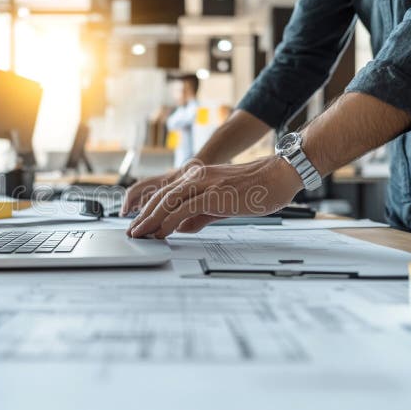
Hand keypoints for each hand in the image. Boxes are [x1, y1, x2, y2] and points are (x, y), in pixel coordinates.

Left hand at [126, 156, 303, 237]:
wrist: (278, 176)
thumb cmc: (257, 189)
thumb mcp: (222, 204)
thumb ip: (200, 215)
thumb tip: (183, 228)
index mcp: (198, 177)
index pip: (166, 193)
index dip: (150, 209)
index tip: (140, 224)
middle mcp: (197, 177)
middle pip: (161, 196)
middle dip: (143, 215)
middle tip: (132, 232)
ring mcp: (204, 184)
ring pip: (167, 201)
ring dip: (150, 219)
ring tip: (140, 234)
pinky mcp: (212, 194)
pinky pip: (183, 209)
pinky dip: (168, 222)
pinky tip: (161, 233)